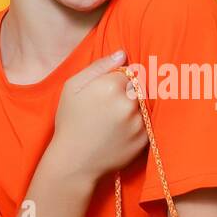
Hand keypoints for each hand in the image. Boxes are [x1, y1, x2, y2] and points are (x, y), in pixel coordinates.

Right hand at [47, 50, 147, 184]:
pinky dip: (137, 125)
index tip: (108, 91)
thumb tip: (122, 54)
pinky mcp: (144, 139)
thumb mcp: (73, 88)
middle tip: (110, 108)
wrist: (74, 162)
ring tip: (113, 122)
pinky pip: (147, 124)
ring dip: (134, 110)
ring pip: (143, 105)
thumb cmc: (70, 122)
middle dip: (128, 94)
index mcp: (110, 86)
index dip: (119, 81)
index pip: (128, 72)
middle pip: (139, 88)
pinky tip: (119, 133)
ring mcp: (138, 122)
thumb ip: (98, 67)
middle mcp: (128, 103)